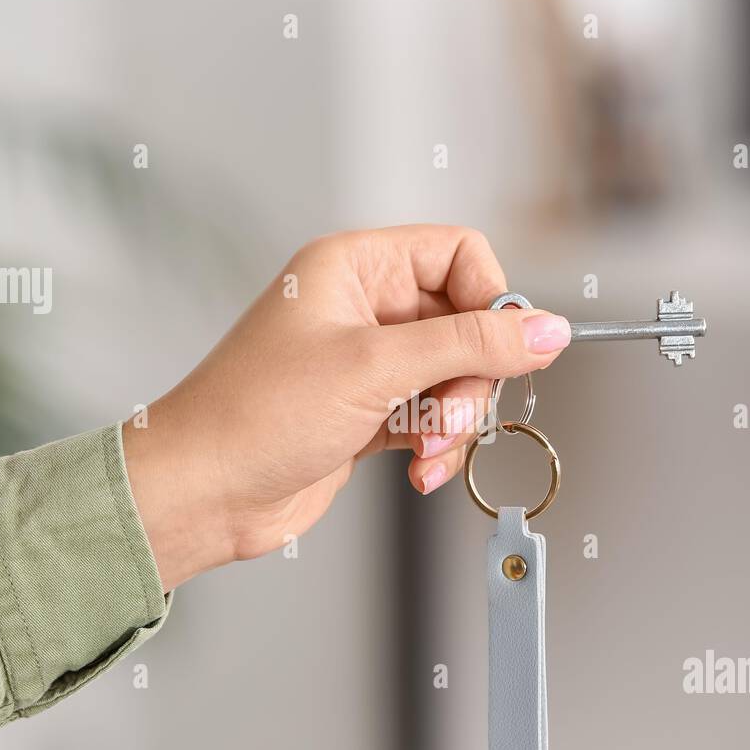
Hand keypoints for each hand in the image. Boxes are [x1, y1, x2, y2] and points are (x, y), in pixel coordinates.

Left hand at [122, 225, 571, 589]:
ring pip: (454, 379)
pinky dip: (436, 448)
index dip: (493, 302)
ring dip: (454, 424)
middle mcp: (363, 307)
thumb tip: (548, 329)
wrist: (202, 494)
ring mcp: (366, 364)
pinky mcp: (367, 414)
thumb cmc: (255, 416)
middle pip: (466, 325)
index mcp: (356, 267)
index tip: (506, 351)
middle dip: (471, 380)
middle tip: (453, 419)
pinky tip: (420, 472)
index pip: (460, 255)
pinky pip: (432, 420)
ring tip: (427, 455)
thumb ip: (471, 347)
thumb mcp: (376, 369)